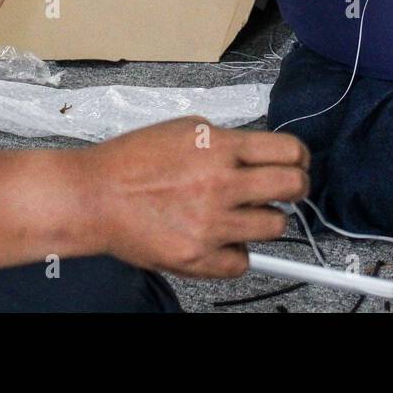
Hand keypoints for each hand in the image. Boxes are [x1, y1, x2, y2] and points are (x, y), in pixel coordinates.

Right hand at [85, 117, 308, 277]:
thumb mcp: (185, 129)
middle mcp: (221, 184)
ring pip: (275, 227)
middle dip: (295, 187)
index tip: (296, 163)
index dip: (299, 158)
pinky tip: (219, 239)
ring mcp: (211, 224)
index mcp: (219, 146)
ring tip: (242, 214)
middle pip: (293, 187)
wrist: (93, 195)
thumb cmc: (131, 161)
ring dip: (264, 220)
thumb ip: (226, 140)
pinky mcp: (197, 257)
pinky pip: (242, 262)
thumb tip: (259, 153)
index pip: (288, 150)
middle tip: (285, 190)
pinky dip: (235, 253)